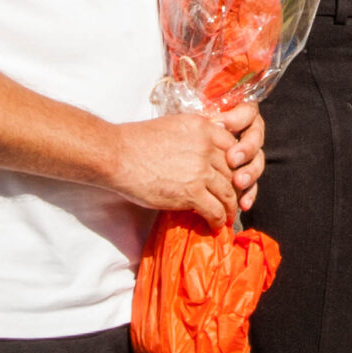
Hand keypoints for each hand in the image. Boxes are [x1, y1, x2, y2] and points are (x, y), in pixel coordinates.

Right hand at [107, 110, 255, 228]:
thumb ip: (194, 137)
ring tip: (226, 215)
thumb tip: (202, 153)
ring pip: (227, 192)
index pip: (232, 146)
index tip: (231, 175)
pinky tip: (215, 225)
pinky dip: (218, 220)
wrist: (117, 155)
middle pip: (233, 171)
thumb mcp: (173, 127)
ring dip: (229, 207)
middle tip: (231, 199)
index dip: (234, 164)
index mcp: (203, 128)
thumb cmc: (136, 141)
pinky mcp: (192, 193)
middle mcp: (207, 147)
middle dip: (234, 187)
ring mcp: (201, 170)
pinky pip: (214, 209)